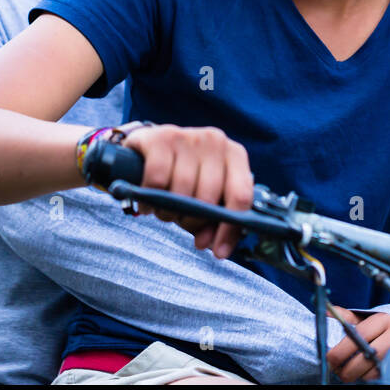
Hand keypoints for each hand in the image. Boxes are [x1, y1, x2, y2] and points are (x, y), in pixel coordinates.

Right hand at [122, 123, 253, 259]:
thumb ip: (213, 221)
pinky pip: (157, 179)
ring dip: (168, 211)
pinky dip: (149, 197)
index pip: (241, 196)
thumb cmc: (185, 174)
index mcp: (235, 155)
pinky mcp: (161, 137)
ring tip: (163, 210)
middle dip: (192, 221)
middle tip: (179, 221)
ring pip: (182, 190)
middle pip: (209, 197)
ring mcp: (189, 136)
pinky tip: (147, 201)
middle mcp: (216, 141)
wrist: (152, 144)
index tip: (218, 252)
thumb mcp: (205, 196)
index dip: (229, 229)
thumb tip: (212, 246)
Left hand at [326, 307, 389, 382]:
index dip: (342, 350)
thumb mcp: (366, 319)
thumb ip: (346, 317)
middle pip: (367, 357)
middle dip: (348, 369)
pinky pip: (381, 377)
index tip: (330, 358)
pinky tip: (362, 374)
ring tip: (349, 373)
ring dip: (358, 376)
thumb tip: (325, 311)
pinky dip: (368, 378)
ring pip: (374, 371)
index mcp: (383, 320)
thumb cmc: (380, 327)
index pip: (360, 336)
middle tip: (337, 371)